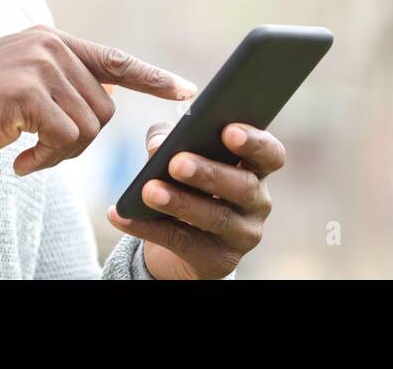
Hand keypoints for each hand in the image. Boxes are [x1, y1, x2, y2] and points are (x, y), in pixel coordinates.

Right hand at [0, 25, 195, 175]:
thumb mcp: (20, 81)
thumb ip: (60, 80)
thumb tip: (108, 95)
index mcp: (51, 40)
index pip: (114, 59)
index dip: (153, 78)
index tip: (185, 91)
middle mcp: (50, 46)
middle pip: (104, 109)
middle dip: (80, 142)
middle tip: (41, 154)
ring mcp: (39, 66)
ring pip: (88, 128)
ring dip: (60, 155)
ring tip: (26, 156)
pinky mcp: (27, 93)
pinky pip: (64, 139)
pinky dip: (45, 162)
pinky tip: (17, 163)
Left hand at [106, 121, 285, 278]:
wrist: (180, 240)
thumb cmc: (187, 183)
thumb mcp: (180, 156)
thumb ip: (170, 140)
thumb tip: (158, 143)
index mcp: (255, 167)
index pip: (270, 154)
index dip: (254, 142)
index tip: (228, 130)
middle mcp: (258, 201)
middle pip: (243, 186)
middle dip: (209, 173)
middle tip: (177, 162)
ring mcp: (242, 234)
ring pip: (216, 218)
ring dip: (180, 202)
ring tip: (149, 190)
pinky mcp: (218, 261)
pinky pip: (183, 243)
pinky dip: (149, 228)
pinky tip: (122, 216)